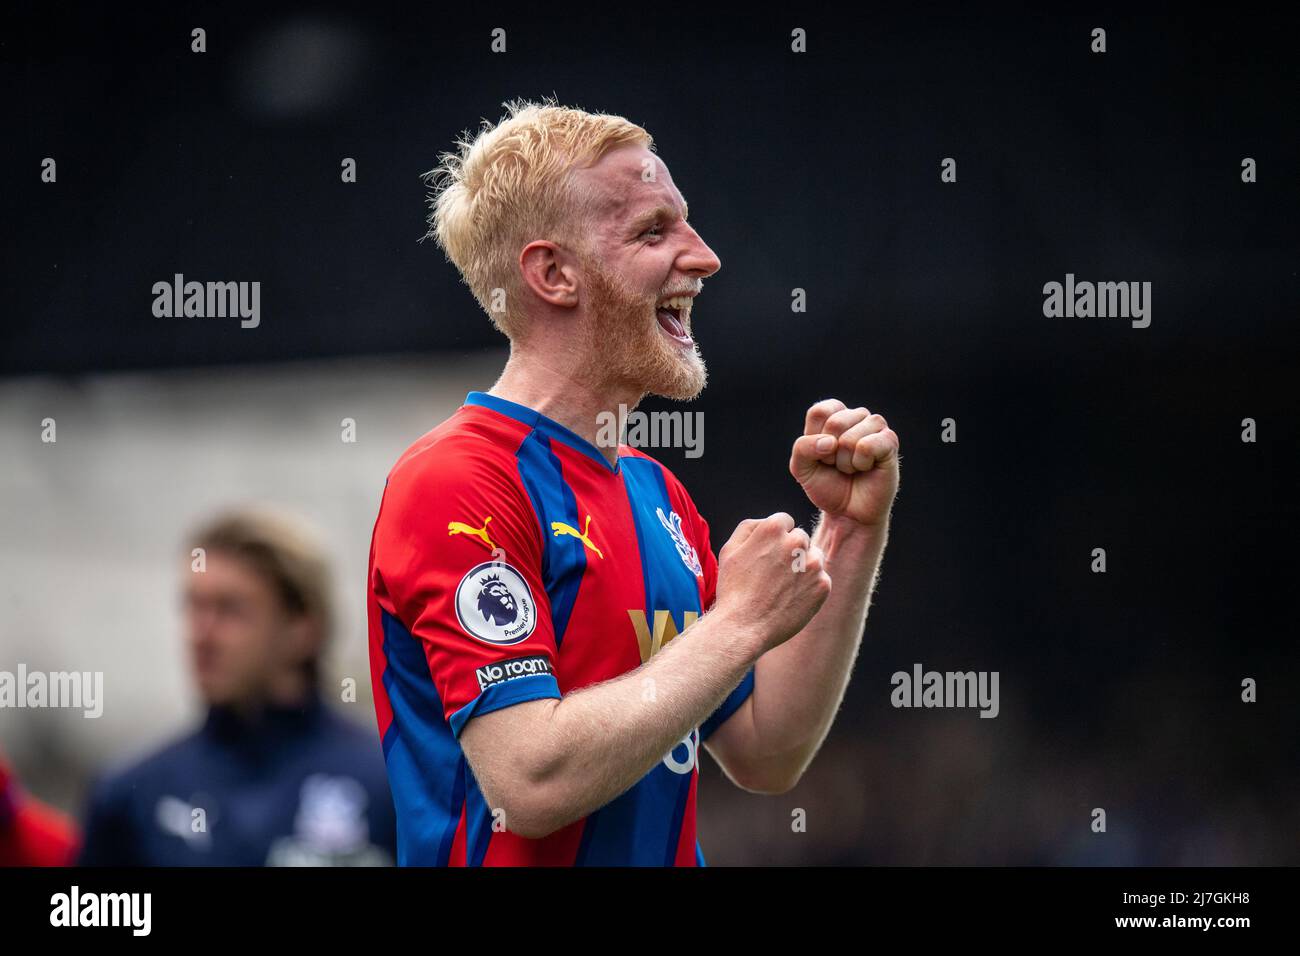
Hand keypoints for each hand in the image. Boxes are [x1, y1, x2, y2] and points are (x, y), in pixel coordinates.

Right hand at [713, 512, 831, 654]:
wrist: (744, 627)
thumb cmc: (733, 589)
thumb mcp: (730, 549)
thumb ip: (750, 527)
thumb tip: (768, 522)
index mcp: (773, 528)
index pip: (785, 522)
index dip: (774, 539)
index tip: (766, 556)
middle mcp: (797, 541)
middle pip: (801, 539)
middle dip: (790, 552)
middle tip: (773, 575)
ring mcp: (813, 564)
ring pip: (814, 558)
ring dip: (803, 568)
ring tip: (782, 588)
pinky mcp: (823, 585)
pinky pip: (820, 579)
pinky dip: (810, 588)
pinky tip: (791, 599)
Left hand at [790, 399, 899, 527]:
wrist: (848, 512)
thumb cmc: (827, 485)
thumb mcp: (801, 468)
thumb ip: (802, 448)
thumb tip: (831, 442)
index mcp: (834, 415)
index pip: (820, 412)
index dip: (815, 439)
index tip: (822, 455)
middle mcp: (856, 416)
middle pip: (834, 423)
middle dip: (830, 454)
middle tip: (838, 465)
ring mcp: (875, 427)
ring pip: (850, 438)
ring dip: (846, 461)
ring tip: (852, 468)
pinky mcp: (889, 441)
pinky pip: (868, 446)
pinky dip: (861, 463)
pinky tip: (866, 468)